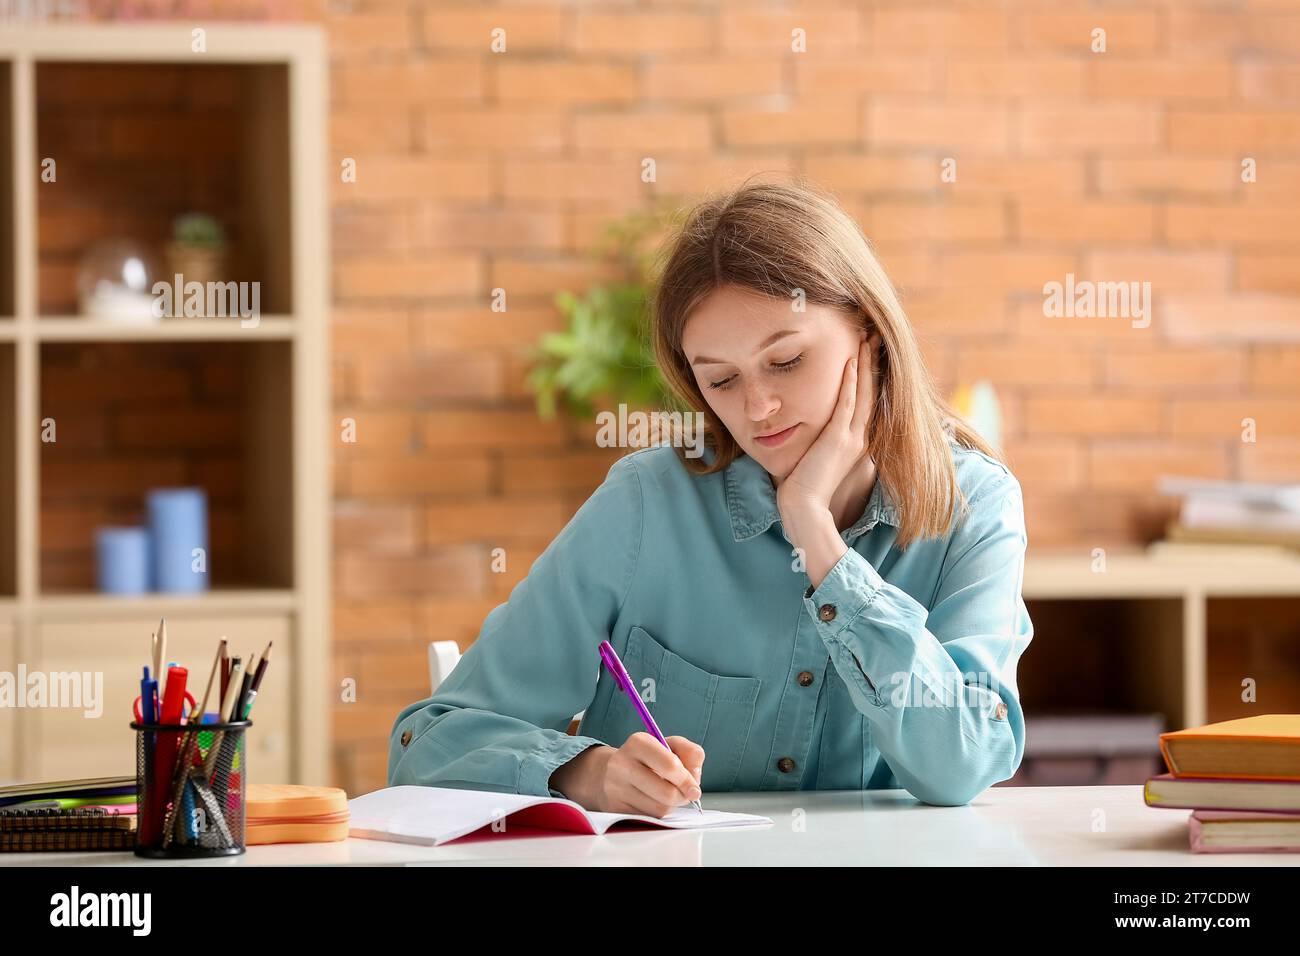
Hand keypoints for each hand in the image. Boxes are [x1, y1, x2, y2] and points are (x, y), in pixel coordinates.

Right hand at [549, 734, 703, 817]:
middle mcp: (622, 764)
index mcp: (638, 743)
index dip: (687, 780)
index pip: (670, 765)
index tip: (694, 787)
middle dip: (682, 796)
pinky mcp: (614, 808)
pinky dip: (657, 813)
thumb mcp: (669, 746)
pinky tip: (653, 802)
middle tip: (685, 793)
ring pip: (659, 809)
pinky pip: (648, 818)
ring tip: (666, 794)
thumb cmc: (647, 759)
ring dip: (671, 806)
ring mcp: (615, 788)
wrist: (610, 773)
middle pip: (667, 793)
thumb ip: (690, 752)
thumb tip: (695, 774)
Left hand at [776, 331, 880, 525]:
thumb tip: (811, 427)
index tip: (867, 352)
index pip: (866, 401)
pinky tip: (851, 362)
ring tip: (866, 339)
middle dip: (872, 362)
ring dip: (864, 364)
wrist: (804, 509)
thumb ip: (819, 441)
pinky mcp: (837, 439)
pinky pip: (846, 404)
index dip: (869, 376)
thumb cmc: (804, 488)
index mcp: (856, 442)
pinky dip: (850, 382)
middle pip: (870, 392)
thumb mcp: (815, 458)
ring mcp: (851, 438)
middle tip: (873, 336)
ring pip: (862, 393)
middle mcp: (859, 438)